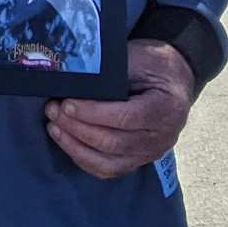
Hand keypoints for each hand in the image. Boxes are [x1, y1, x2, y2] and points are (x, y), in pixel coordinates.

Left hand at [44, 40, 196, 179]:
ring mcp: (151, 152)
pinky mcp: (139, 160)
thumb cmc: (154, 64)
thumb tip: (73, 77)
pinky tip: (66, 142)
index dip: (93, 114)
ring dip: (76, 146)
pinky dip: (84, 159)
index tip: (67, 104)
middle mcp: (162, 137)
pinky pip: (110, 170)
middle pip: (114, 142)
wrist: (175, 79)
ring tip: (53, 126)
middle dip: (77, 128)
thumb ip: (112, 70)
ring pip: (109, 162)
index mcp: (165, 108)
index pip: (126, 118)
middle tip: (53, 109)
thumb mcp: (138, 57)